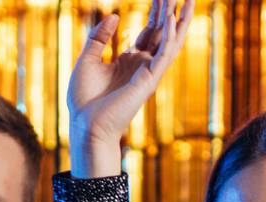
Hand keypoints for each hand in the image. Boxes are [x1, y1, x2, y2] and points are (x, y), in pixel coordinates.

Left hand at [68, 0, 194, 177]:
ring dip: (181, 20)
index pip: (150, 30)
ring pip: (171, 41)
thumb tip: (114, 15)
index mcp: (130, 61)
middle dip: (171, 9)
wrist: (85, 126)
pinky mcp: (149, 80)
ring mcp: (148, 72)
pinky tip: (172, 18)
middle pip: (163, 31)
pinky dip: (169, 36)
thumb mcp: (87, 60)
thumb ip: (99, 37)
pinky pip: (164, 54)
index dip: (157, 10)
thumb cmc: (84, 100)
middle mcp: (143, 65)